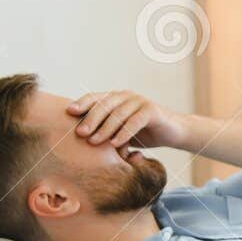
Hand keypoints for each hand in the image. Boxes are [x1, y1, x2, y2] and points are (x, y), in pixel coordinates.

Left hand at [67, 91, 191, 150]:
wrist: (172, 132)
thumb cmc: (143, 133)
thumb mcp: (120, 131)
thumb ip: (104, 130)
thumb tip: (79, 139)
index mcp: (116, 99)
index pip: (95, 98)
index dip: (82, 103)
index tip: (69, 112)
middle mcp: (126, 97)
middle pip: (104, 104)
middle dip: (91, 119)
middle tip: (80, 133)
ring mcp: (140, 102)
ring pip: (118, 113)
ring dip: (105, 128)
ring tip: (94, 142)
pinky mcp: (152, 111)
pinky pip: (135, 121)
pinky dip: (124, 132)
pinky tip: (116, 143)